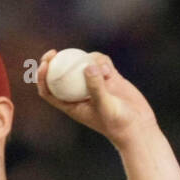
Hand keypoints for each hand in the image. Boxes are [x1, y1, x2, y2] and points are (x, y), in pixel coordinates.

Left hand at [36, 50, 157, 146]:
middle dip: (54, 62)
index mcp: (71, 105)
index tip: (43, 65)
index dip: (42, 78)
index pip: (49, 91)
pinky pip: (99, 62)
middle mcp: (80, 93)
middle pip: (61, 74)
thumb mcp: (105, 106)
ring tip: (103, 73)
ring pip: (82, 64)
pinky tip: (110, 71)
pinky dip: (102, 62)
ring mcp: (93, 84)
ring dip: (88, 61)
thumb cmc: (118, 123)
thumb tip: (87, 65)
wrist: (137, 126)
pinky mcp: (108, 77)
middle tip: (54, 52)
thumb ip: (96, 87)